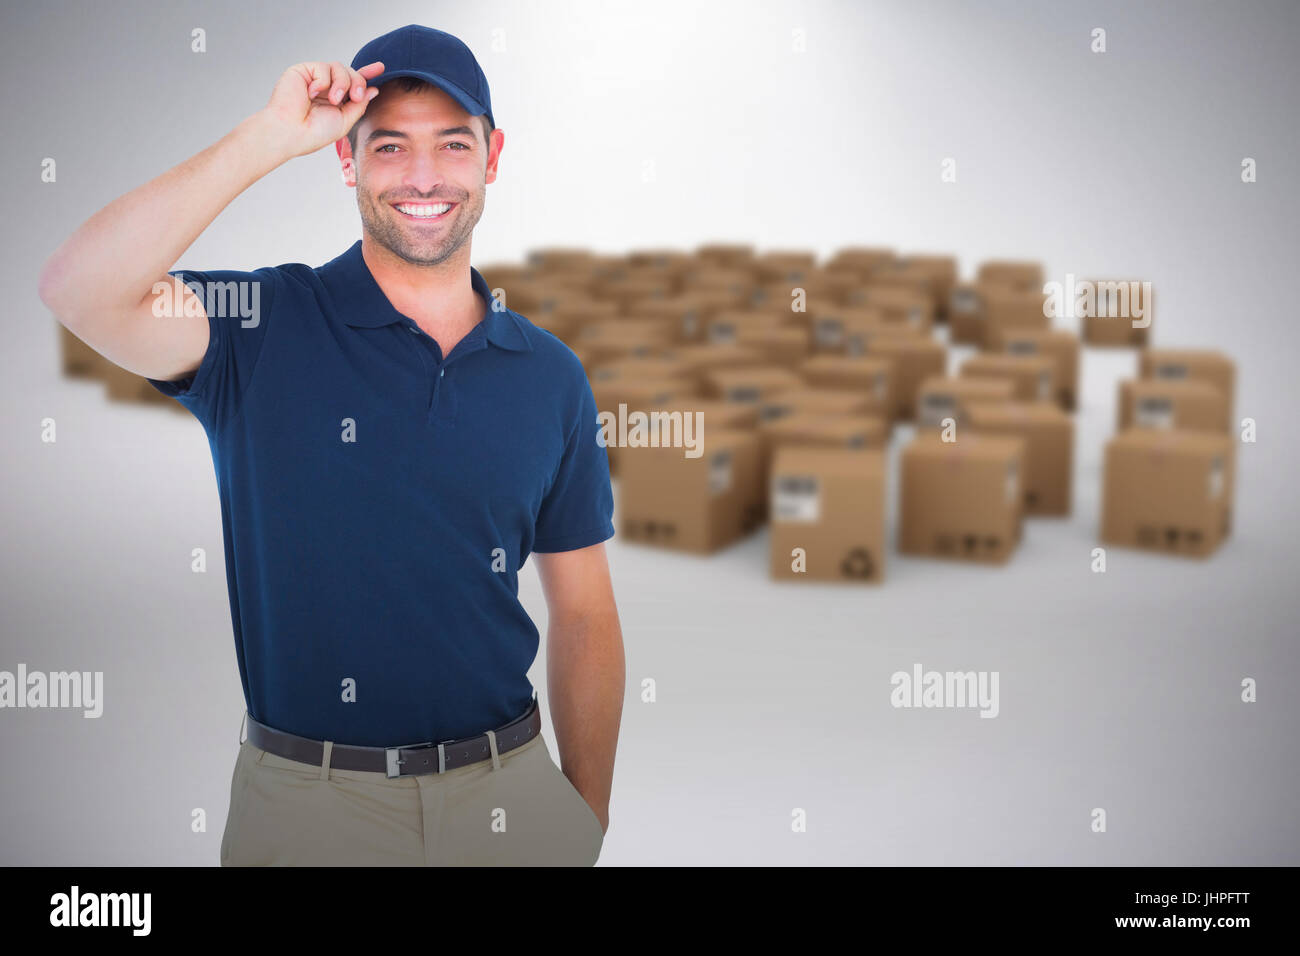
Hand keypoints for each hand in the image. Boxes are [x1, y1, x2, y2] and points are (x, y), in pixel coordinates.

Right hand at [259, 60, 384, 158]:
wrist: (292, 132)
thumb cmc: (315, 132)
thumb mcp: (345, 120)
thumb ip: (359, 104)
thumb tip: (373, 90)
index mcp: (337, 100)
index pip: (354, 83)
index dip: (367, 74)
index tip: (381, 68)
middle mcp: (327, 87)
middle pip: (351, 73)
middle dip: (358, 82)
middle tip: (355, 96)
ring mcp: (315, 78)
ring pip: (340, 67)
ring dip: (342, 84)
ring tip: (332, 100)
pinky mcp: (304, 70)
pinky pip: (324, 67)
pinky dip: (322, 82)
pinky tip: (311, 94)